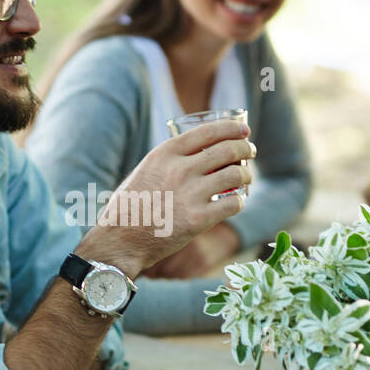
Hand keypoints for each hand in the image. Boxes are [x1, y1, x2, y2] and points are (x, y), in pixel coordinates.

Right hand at [80, 119, 254, 277]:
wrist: (119, 240)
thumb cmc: (129, 207)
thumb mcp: (144, 171)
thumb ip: (169, 161)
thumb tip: (198, 155)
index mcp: (165, 154)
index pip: (208, 132)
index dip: (231, 128)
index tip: (243, 130)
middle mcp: (180, 170)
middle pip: (227, 151)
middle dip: (245, 149)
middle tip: (250, 152)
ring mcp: (190, 195)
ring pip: (235, 176)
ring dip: (246, 175)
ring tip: (246, 178)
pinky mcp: (198, 220)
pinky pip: (233, 204)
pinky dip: (239, 201)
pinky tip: (236, 202)